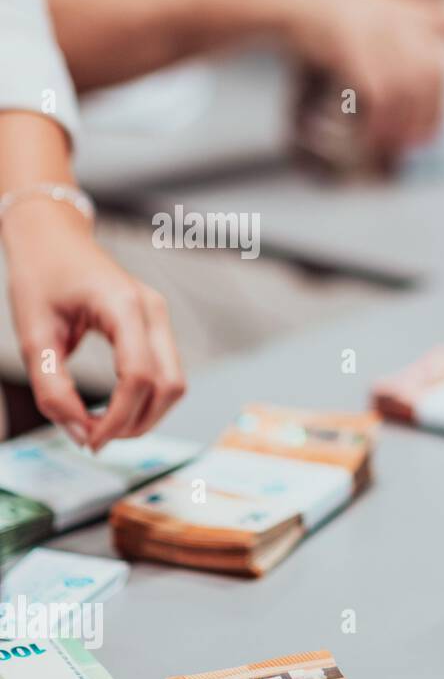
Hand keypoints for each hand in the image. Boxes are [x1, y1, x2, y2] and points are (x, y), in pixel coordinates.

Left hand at [1, 199, 185, 449]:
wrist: (52, 238)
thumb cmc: (40, 275)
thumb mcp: (33, 333)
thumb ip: (52, 387)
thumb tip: (78, 432)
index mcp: (124, 306)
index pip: (139, 376)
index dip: (120, 417)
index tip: (91, 440)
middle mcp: (153, 312)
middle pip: (169, 386)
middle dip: (138, 422)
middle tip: (96, 439)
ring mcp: (160, 319)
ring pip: (174, 384)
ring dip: (146, 415)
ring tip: (106, 427)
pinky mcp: (156, 327)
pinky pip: (166, 373)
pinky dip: (145, 399)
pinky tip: (116, 408)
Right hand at [272, 0, 443, 160]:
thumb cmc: (347, 15)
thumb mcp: (389, 12)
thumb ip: (419, 40)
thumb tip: (440, 90)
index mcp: (419, 8)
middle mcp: (404, 15)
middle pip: (436, 73)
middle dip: (433, 117)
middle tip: (421, 144)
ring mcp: (378, 27)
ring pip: (409, 87)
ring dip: (405, 127)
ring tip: (395, 146)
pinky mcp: (350, 41)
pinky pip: (377, 92)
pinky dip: (379, 124)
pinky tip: (372, 138)